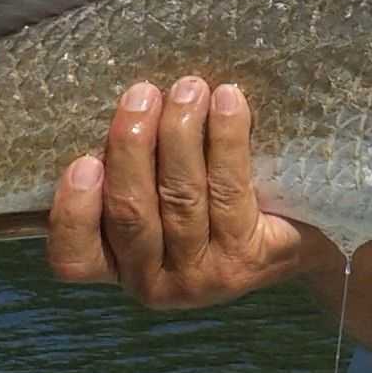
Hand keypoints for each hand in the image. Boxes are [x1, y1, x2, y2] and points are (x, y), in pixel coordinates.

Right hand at [46, 77, 331, 308]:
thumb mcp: (158, 192)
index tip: (84, 160)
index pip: (74, 257)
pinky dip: (226, 138)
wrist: (297, 231)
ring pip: (181, 198)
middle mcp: (153, 284)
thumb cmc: (209, 199)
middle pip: (131, 214)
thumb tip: (120, 106)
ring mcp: (204, 278)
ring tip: (188, 88)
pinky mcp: (249, 258)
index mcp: (117, 265)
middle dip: (132, 146)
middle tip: (142, 93)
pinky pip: (230, 189)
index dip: (74, 212)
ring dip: (180, 133)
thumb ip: (132, 168)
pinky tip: (228, 101)